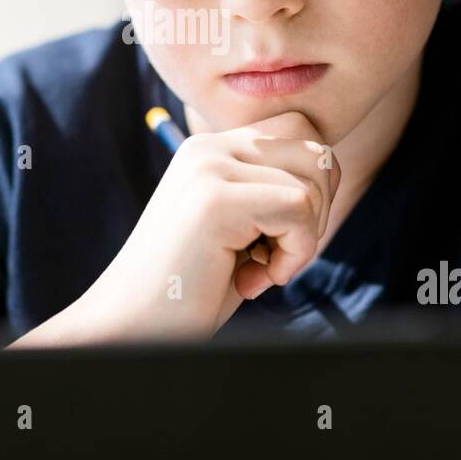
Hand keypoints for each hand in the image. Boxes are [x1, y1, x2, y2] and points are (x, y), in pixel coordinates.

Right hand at [77, 110, 340, 341]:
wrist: (131, 326)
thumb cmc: (192, 288)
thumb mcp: (239, 227)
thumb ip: (271, 189)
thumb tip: (329, 165)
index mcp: (211, 149)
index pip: (300, 133)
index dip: (312, 189)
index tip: (275, 237)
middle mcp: (208, 148)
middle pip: (315, 151)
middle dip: (317, 210)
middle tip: (273, 255)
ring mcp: (208, 168)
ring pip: (313, 183)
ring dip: (302, 240)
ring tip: (256, 269)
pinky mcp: (213, 199)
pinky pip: (299, 210)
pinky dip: (293, 256)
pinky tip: (252, 281)